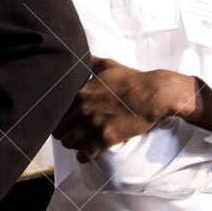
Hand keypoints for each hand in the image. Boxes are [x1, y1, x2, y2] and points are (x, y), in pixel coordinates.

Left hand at [53, 58, 209, 163]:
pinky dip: (83, 157)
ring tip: (77, 144)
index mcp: (81, 92)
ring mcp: (94, 124)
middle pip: (59, 129)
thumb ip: (91, 61)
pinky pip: (86, 153)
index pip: (57, 110)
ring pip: (69, 142)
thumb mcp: (108, 65)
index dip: (58, 117)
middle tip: (69, 135)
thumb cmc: (132, 79)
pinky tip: (85, 156)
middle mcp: (84, 108)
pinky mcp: (107, 137)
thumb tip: (82, 53)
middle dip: (63, 133)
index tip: (63, 120)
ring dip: (72, 145)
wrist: (154, 93)